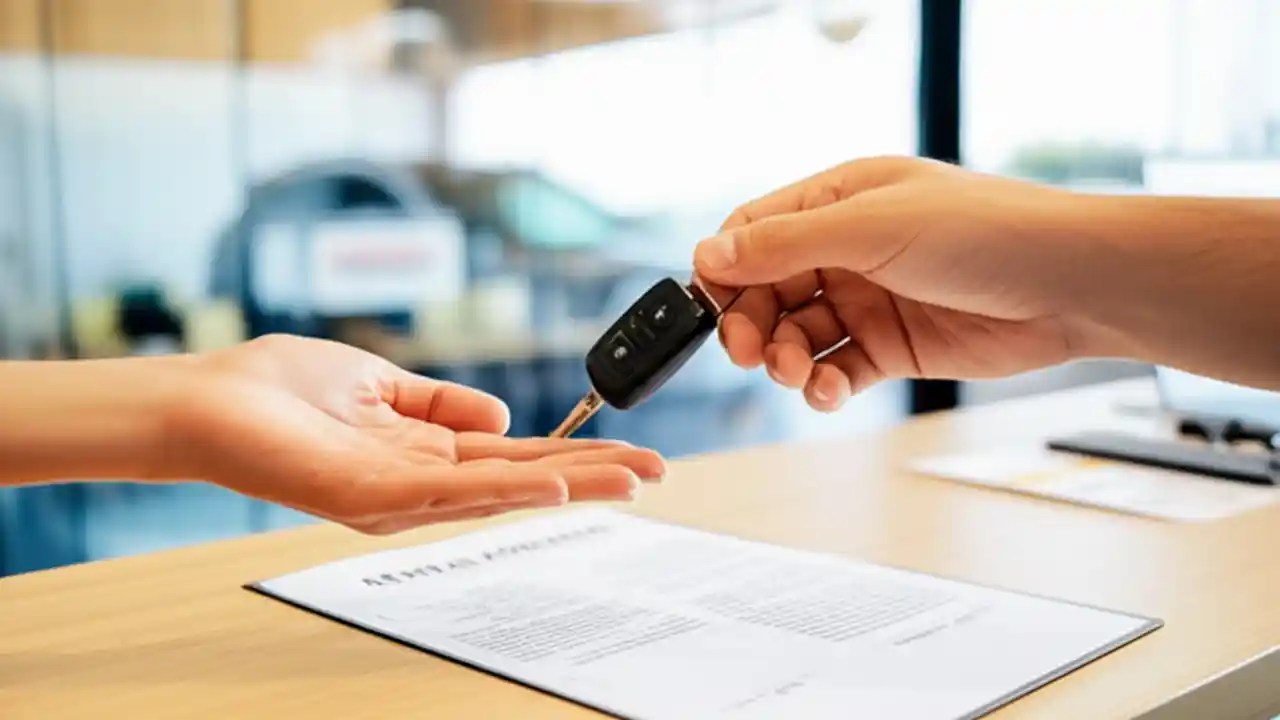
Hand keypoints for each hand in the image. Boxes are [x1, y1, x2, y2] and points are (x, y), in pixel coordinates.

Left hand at [171, 335, 665, 533]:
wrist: (207, 400)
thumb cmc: (277, 389)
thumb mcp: (380, 382)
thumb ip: (442, 402)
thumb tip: (505, 418)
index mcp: (425, 454)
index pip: (515, 458)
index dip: (574, 455)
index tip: (629, 452)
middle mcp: (421, 483)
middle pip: (522, 480)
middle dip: (591, 477)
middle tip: (656, 474)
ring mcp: (400, 495)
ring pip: (501, 493)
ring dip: (569, 488)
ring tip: (629, 483)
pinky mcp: (374, 495)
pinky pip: (452, 495)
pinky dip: (509, 493)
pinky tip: (555, 488)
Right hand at [693, 156, 1116, 410]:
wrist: (1070, 286)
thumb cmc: (984, 232)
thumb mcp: (872, 228)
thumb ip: (784, 244)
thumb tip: (707, 254)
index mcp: (839, 201)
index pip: (754, 231)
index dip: (726, 268)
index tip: (710, 305)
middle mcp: (848, 249)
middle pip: (767, 290)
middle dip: (751, 324)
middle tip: (750, 353)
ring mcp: (869, 299)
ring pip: (797, 335)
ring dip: (786, 360)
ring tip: (798, 374)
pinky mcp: (892, 347)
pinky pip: (837, 370)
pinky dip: (823, 386)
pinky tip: (829, 391)